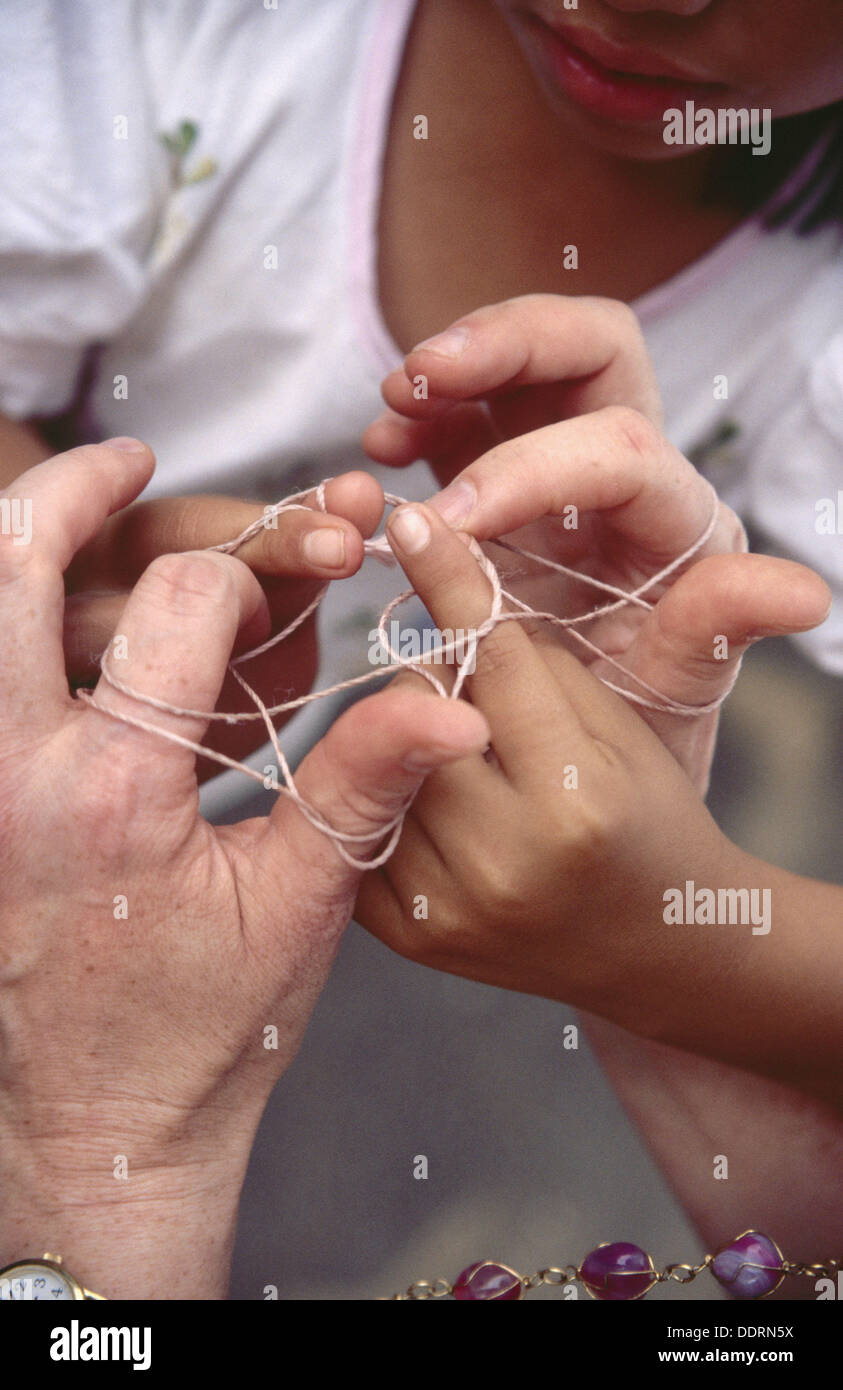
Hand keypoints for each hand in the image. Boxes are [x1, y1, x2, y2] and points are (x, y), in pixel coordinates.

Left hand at [0, 440, 487, 1295]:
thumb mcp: (300, 906)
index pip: (185, 604)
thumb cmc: (201, 1032)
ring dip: (36, 557)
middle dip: (74, 491)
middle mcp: (13, 773)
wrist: (98, 1131)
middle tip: (129, 459)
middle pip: (15, 569)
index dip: (258, 570)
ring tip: (101, 524)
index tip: (302, 573)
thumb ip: (366, 785)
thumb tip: (459, 711)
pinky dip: (25, 635)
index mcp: (111, 791)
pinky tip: (76, 629)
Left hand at [354, 502, 839, 1097]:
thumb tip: (440, 578)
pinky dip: (384, 793)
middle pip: (415, 710)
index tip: (412, 521)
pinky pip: (360, 822)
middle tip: (468, 691)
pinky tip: (429, 799)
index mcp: (577, 802)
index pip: (493, 660)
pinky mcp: (406, 935)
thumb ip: (535, 660)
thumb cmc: (649, 817)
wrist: (654, 946)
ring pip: (378, 762)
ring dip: (404, 734)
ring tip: (460, 755)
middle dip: (433, 677)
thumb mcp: (619, 725)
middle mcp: (505, 862)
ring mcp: (447, 908)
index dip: (452, 582)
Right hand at [364, 296, 829, 788]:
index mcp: (680, 521)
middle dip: (508, 343)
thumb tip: (806, 595)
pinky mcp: (505, 479)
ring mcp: (563, 468)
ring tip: (392, 405)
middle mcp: (630, 476)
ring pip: (526, 363)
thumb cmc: (633, 725)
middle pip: (593, 350)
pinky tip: (383, 449)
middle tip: (422, 375)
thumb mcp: (671, 692)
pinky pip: (467, 414)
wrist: (582, 750)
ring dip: (454, 365)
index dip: (529, 469)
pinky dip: (423, 413)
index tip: (447, 522)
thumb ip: (715, 634)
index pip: (621, 450)